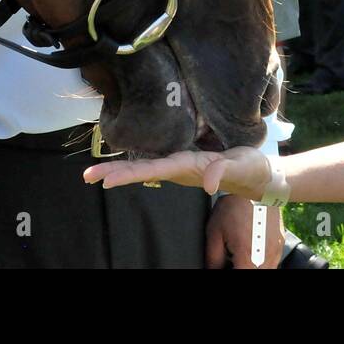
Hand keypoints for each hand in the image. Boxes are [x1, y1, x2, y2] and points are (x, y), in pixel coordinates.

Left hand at [83, 146, 271, 197]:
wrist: (257, 174)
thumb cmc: (249, 169)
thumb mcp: (240, 167)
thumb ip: (222, 171)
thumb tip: (206, 185)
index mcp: (188, 167)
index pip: (153, 170)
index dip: (129, 173)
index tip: (105, 181)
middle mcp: (178, 167)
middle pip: (142, 169)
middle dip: (115, 173)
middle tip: (87, 176)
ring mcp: (179, 164)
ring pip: (145, 165)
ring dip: (120, 168)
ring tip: (95, 173)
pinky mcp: (184, 158)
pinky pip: (155, 159)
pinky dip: (136, 159)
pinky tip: (121, 160)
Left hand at [205, 194, 282, 268]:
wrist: (256, 184)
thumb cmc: (233, 206)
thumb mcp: (215, 232)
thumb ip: (213, 258)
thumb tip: (212, 269)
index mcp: (248, 255)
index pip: (241, 275)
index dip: (230, 273)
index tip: (226, 265)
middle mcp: (266, 256)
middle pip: (255, 274)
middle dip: (241, 269)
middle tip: (231, 260)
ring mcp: (276, 250)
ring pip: (266, 270)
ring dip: (252, 267)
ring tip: (239, 257)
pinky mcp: (281, 244)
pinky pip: (271, 262)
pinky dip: (260, 262)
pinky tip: (250, 251)